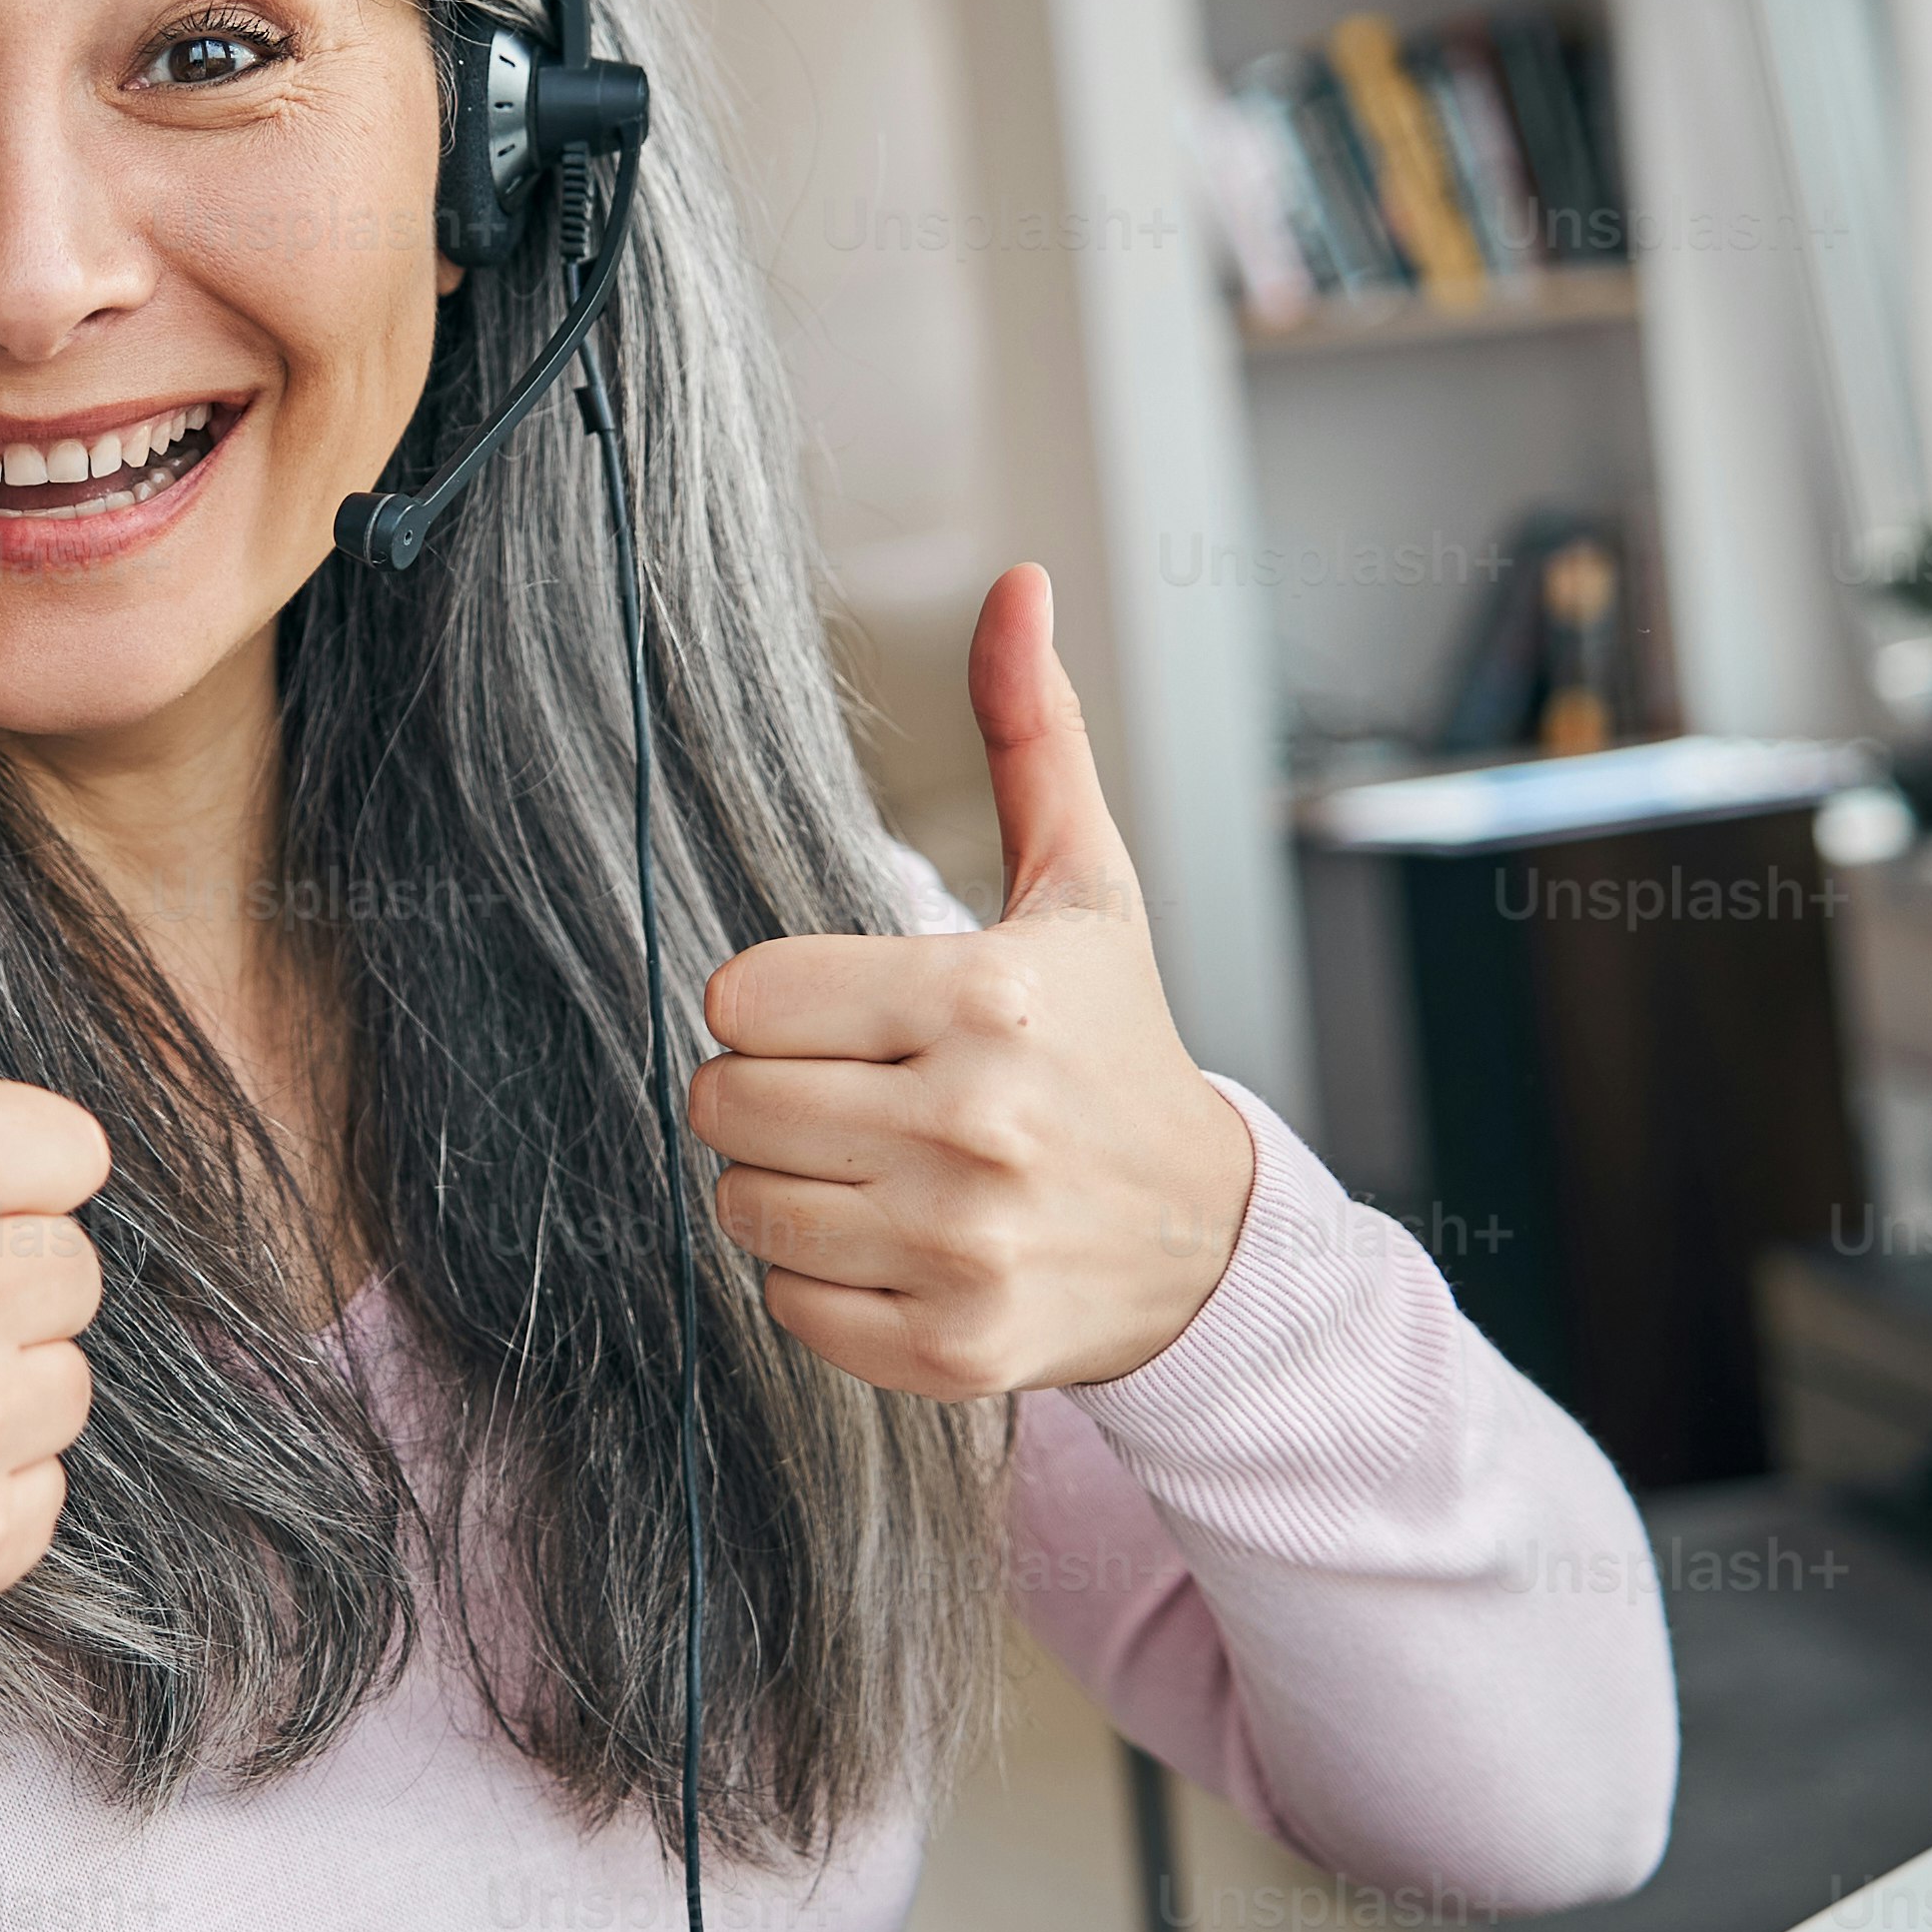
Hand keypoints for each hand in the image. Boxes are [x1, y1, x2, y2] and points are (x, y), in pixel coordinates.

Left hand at [690, 564, 1258, 1400]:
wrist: (1205, 1239)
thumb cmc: (1115, 1046)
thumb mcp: (1084, 884)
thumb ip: (1030, 734)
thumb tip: (1017, 583)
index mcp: (988, 996)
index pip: (742, 997)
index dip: (768, 1005)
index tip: (831, 1015)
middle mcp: (973, 1125)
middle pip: (726, 1101)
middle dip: (767, 1092)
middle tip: (847, 1092)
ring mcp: (963, 1245)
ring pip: (742, 1205)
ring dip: (784, 1185)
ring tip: (869, 1166)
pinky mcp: (952, 1348)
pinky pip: (785, 1305)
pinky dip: (816, 1280)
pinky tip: (892, 1243)